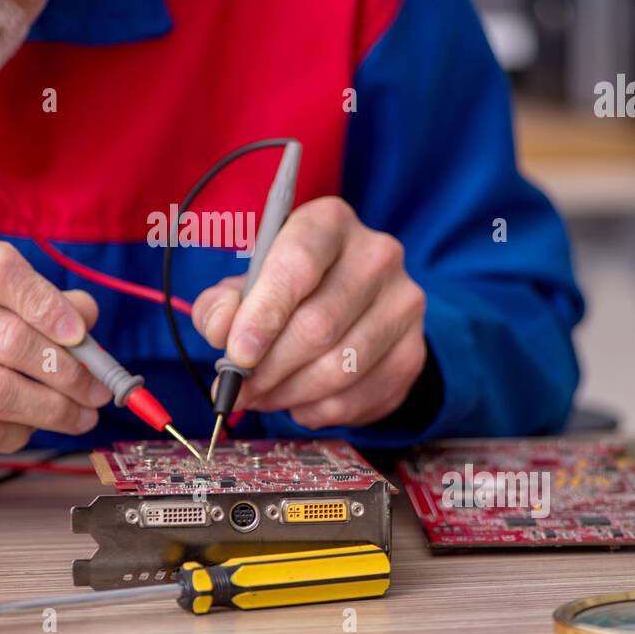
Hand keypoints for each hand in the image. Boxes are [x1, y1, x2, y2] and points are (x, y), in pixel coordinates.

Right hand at [0, 238, 111, 471]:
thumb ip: (34, 298)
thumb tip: (86, 317)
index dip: (47, 302)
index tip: (81, 333)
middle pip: (5, 338)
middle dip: (67, 370)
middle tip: (96, 388)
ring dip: (53, 410)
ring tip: (79, 414)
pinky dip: (18, 433)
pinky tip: (27, 426)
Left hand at [191, 197, 425, 429]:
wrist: (354, 307)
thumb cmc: (289, 290)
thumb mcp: (248, 284)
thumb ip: (221, 304)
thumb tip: (220, 330)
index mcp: (329, 223)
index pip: (298, 265)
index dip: (263, 315)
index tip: (236, 355)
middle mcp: (376, 255)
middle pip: (318, 325)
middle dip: (269, 368)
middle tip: (239, 390)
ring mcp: (403, 303)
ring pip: (340, 367)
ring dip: (289, 394)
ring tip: (263, 398)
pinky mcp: (414, 351)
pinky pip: (359, 396)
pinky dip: (318, 410)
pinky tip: (299, 402)